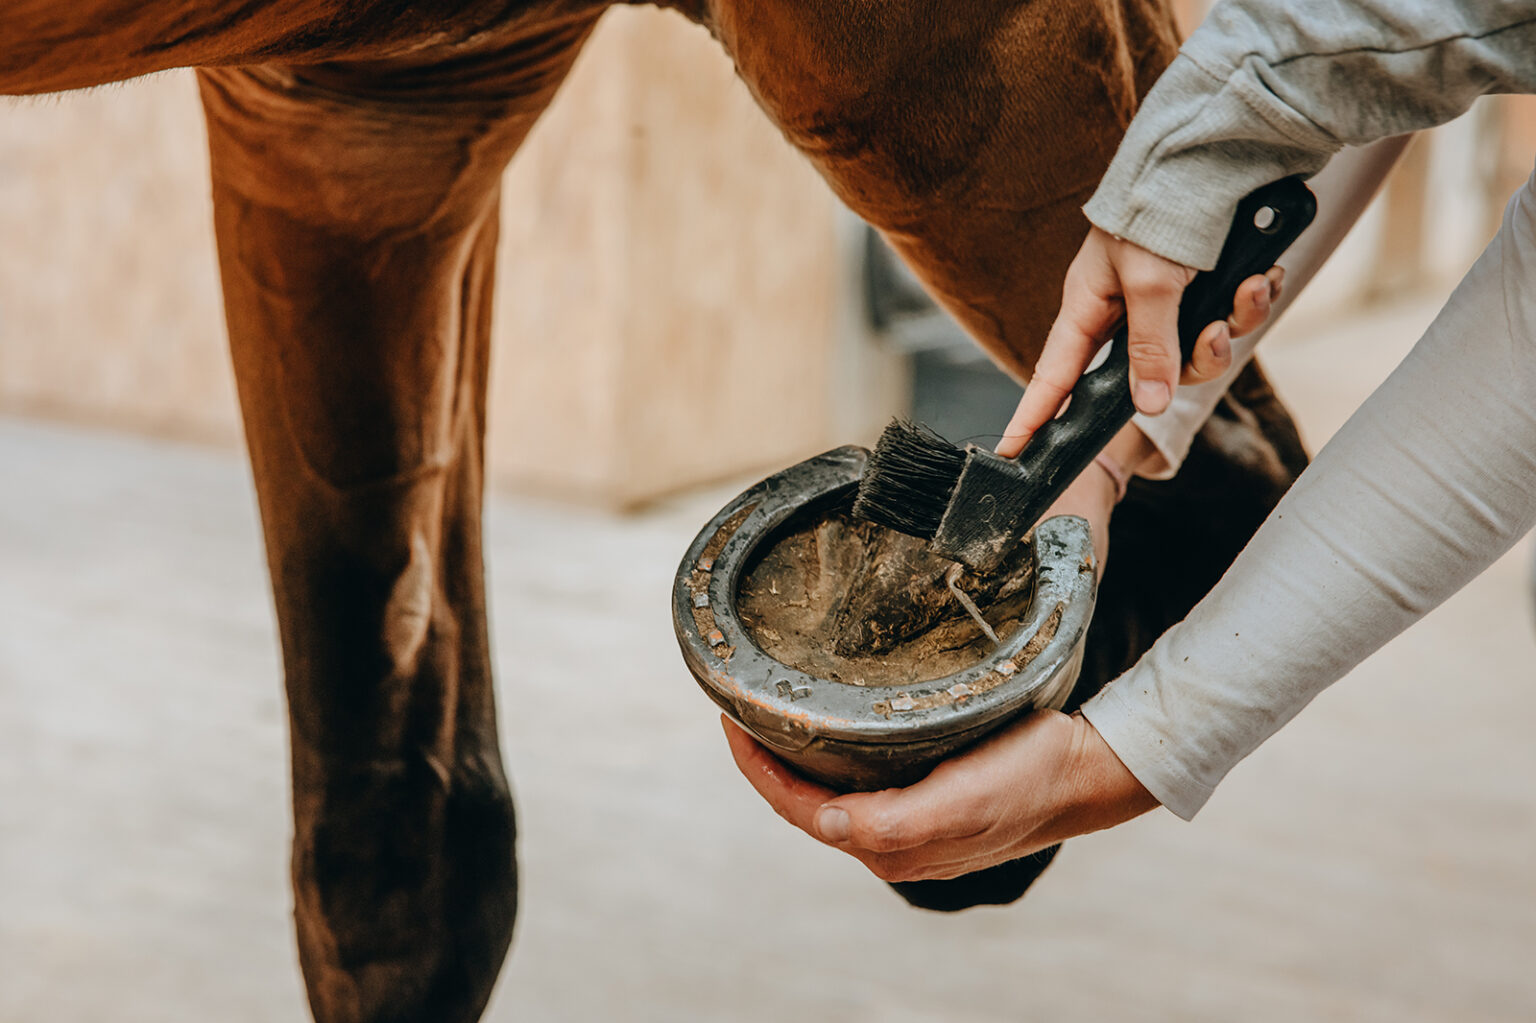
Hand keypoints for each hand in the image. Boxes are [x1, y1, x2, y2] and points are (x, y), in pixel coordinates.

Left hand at [723, 709, 1157, 882]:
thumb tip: (823, 823)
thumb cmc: (1027, 781)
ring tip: (773, 712)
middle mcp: (892, 841)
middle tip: (743, 706)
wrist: (1085, 771)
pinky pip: (860, 782)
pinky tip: (829, 725)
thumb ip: (891, 820)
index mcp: (890, 844)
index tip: (732, 719)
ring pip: (830, 792)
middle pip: (805, 803)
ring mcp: (910, 822)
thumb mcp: (961, 799)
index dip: (756, 769)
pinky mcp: (927, 798)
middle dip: (767, 761)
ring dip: (796, 758)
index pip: (797, 809)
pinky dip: (832, 756)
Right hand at [997, 228, 1282, 457]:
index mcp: (1089, 305)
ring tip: (1249, 289)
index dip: (1034, 416)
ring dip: (1231, 324)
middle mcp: (1125, 309)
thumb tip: (1145, 405)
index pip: (1054, 376)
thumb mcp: (1151, 283)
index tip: (1014, 452)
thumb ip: (1148, 348)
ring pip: (1198, 350)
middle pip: (1150, 374)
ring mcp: (1166, 300)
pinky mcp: (1203, 288)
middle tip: (1212, 338)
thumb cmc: (1161, 204)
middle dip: (1192, 359)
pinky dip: (1249, 301)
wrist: (1220, 149)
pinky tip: (1263, 274)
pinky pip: (1227, 320)